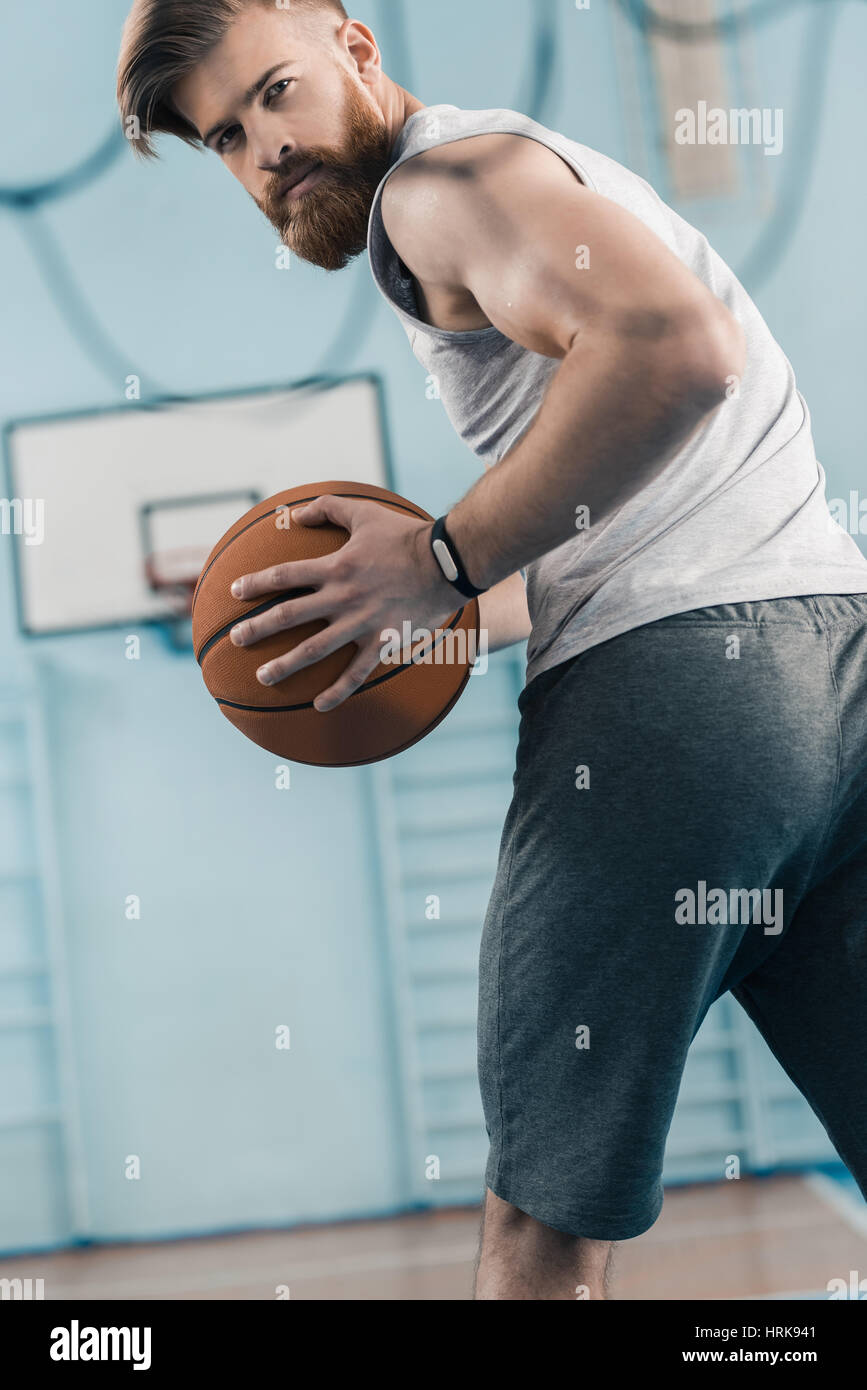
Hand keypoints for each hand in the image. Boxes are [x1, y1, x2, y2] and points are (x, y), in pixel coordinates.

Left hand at [229, 495, 461, 711]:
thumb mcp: (365, 512)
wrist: (447, 562)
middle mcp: (342, 597)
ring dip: (285, 665)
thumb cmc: (405, 535)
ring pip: (314, 650)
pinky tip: (319, 705)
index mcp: (335, 566)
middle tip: (235, 639)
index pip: (284, 576)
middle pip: (289, 615)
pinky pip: (355, 672)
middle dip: (257, 629)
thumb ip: (328, 508)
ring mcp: (361, 623)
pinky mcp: (383, 642)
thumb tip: (296, 514)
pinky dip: (337, 691)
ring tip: (262, 677)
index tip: (235, 592)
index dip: (256, 583)